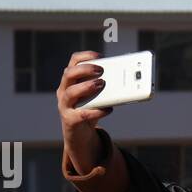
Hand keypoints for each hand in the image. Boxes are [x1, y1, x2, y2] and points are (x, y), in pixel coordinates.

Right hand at [58, 50, 112, 174]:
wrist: (80, 135)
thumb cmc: (89, 110)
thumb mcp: (96, 96)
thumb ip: (105, 87)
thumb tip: (127, 81)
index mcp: (70, 81)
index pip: (74, 62)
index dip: (86, 56)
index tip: (100, 57)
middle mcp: (64, 90)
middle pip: (69, 74)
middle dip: (85, 70)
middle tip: (101, 71)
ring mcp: (65, 105)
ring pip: (70, 92)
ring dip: (86, 87)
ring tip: (101, 85)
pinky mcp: (70, 120)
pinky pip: (82, 114)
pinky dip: (96, 111)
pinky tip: (108, 109)